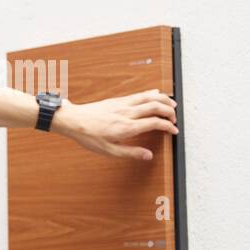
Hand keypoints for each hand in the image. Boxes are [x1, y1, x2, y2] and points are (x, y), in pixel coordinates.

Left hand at [52, 88, 177, 160]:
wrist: (74, 120)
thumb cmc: (89, 136)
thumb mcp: (109, 151)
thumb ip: (131, 153)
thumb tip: (148, 156)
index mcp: (127, 127)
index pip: (154, 123)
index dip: (168, 126)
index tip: (174, 131)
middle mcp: (127, 113)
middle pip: (155, 106)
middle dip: (170, 112)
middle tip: (175, 119)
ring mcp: (123, 104)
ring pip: (149, 97)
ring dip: (163, 99)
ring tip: (172, 104)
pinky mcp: (118, 100)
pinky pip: (139, 94)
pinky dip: (151, 94)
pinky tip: (156, 94)